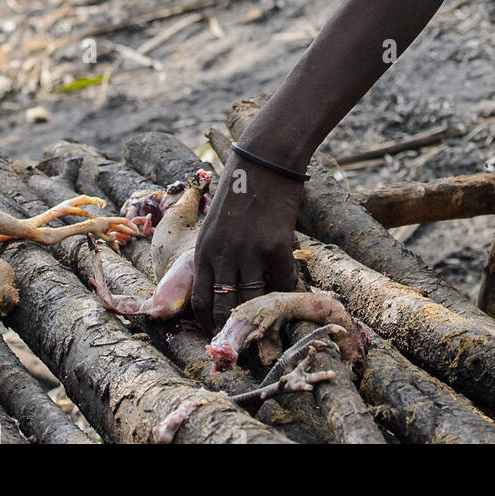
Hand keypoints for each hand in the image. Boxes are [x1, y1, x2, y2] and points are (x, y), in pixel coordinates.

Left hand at [192, 156, 304, 331]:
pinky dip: (290, 286)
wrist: (266, 158)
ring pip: (257, 299)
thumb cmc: (241, 183)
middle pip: (227, 308)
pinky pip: (285, 281)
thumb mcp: (217, 219)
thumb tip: (229, 279)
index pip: (201, 301)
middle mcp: (223, 255)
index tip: (222, 332)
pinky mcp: (276, 246)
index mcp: (205, 249)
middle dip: (237, 327)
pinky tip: (292, 281)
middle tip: (250, 338)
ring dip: (266, 310)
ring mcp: (249, 252)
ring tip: (275, 316)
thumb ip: (219, 249)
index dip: (211, 323)